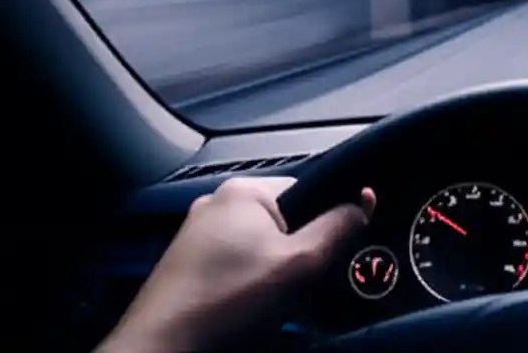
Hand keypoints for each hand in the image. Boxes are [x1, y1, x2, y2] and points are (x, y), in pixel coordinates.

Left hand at [98, 176, 374, 352]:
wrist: (164, 348)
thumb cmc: (229, 301)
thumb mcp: (300, 265)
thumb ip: (338, 229)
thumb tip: (363, 204)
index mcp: (243, 190)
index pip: (309, 191)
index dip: (328, 224)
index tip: (330, 256)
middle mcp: (216, 204)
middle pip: (285, 222)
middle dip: (299, 253)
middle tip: (301, 284)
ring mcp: (196, 235)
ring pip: (260, 247)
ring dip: (275, 272)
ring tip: (272, 301)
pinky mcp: (186, 264)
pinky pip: (235, 264)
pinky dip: (249, 283)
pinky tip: (248, 308)